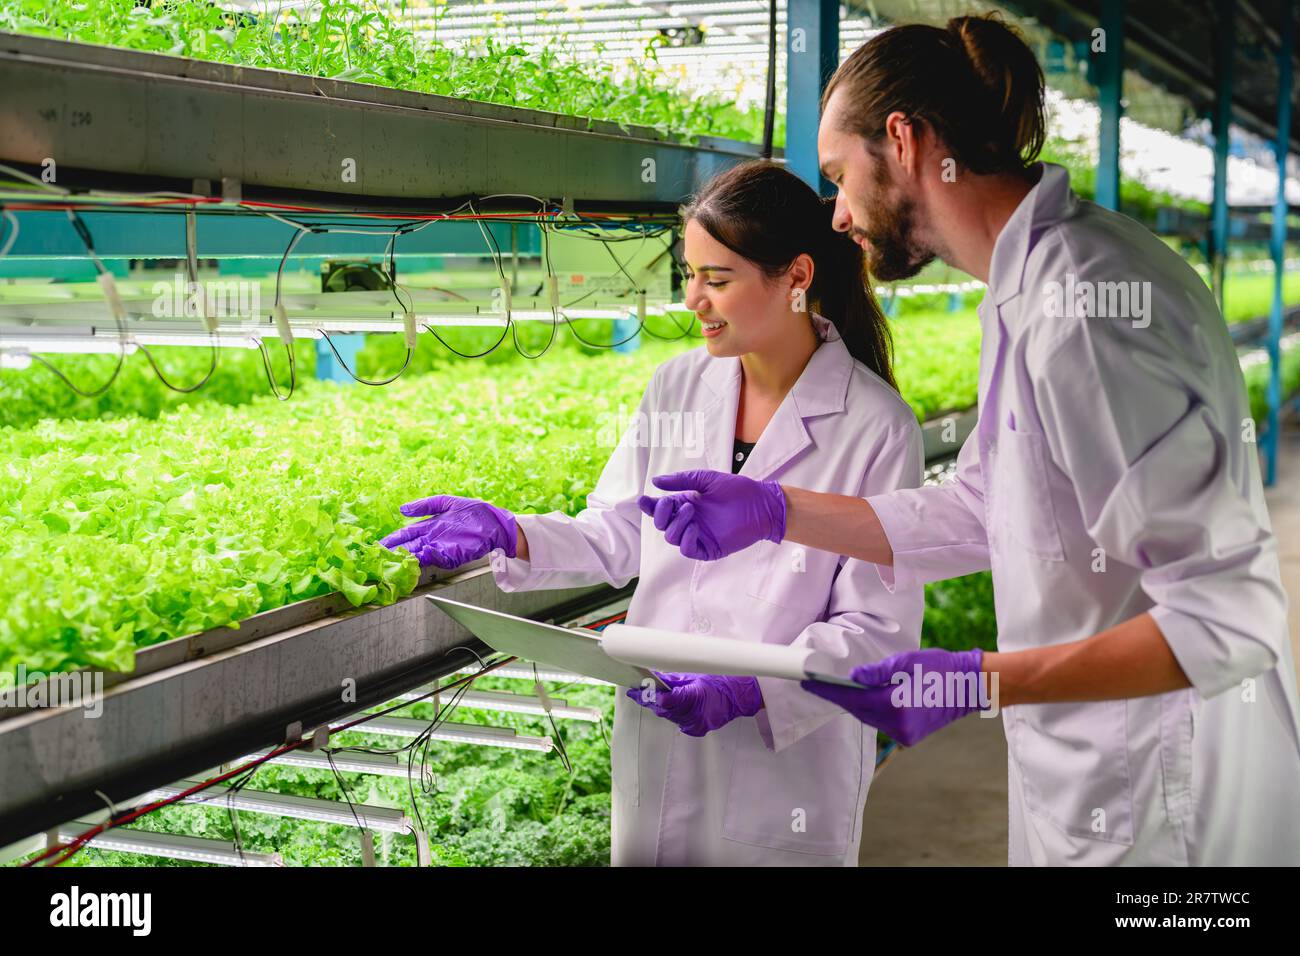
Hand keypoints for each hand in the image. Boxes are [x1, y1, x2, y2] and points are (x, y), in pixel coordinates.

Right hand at [380, 495, 516, 568]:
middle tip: (380, 558)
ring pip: (419, 555)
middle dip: (395, 552)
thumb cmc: (473, 511)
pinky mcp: (453, 554)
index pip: (407, 535)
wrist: (495, 522)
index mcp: (430, 526)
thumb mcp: (446, 502)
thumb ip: (425, 505)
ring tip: (391, 560)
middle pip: (409, 547)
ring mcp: (442, 548)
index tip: (379, 545)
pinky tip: (413, 559)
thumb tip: (402, 509)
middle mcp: (433, 539)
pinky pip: (436, 558)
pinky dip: (425, 559)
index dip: (393, 539)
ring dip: (406, 558)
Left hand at [626, 673, 762, 736]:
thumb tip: (652, 680)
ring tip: (657, 697)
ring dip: (663, 708)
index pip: (666, 699)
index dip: (649, 696)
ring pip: (670, 717)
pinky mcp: (697, 730)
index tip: (635, 691)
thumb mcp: (693, 676)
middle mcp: (694, 713)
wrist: (735, 697)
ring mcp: (696, 724)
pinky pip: (679, 723)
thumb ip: (672, 681)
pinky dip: (675, 715)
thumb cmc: (716, 683)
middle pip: (664, 710)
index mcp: (694, 696)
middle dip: (651, 701)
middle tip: (638, 692)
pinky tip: (676, 707)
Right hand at [637, 470, 785, 560]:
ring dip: (676, 524)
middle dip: (663, 515)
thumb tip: (655, 481)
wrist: (761, 504)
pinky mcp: (709, 548)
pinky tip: (694, 528)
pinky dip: (686, 540)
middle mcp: (689, 521)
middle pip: (662, 525)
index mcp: (686, 504)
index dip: (650, 506)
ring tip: (692, 512)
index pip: (661, 509)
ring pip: (672, 538)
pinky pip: (688, 550)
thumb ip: (680, 480)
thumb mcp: (706, 479)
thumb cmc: (738, 490)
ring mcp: (698, 535)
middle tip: (676, 504)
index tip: (645, 500)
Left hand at [801, 648, 987, 745]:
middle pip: (858, 711)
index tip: (808, 684)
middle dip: (839, 697)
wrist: (970, 687)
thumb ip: (877, 671)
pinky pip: (881, 723)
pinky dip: (871, 711)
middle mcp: (898, 725)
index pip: (852, 699)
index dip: (828, 691)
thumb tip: (853, 678)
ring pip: (868, 718)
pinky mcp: (909, 737)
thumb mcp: (907, 661)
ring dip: (854, 704)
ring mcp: (904, 735)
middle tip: (818, 684)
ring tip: (838, 689)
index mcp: (896, 705)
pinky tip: (863, 698)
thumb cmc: (941, 668)